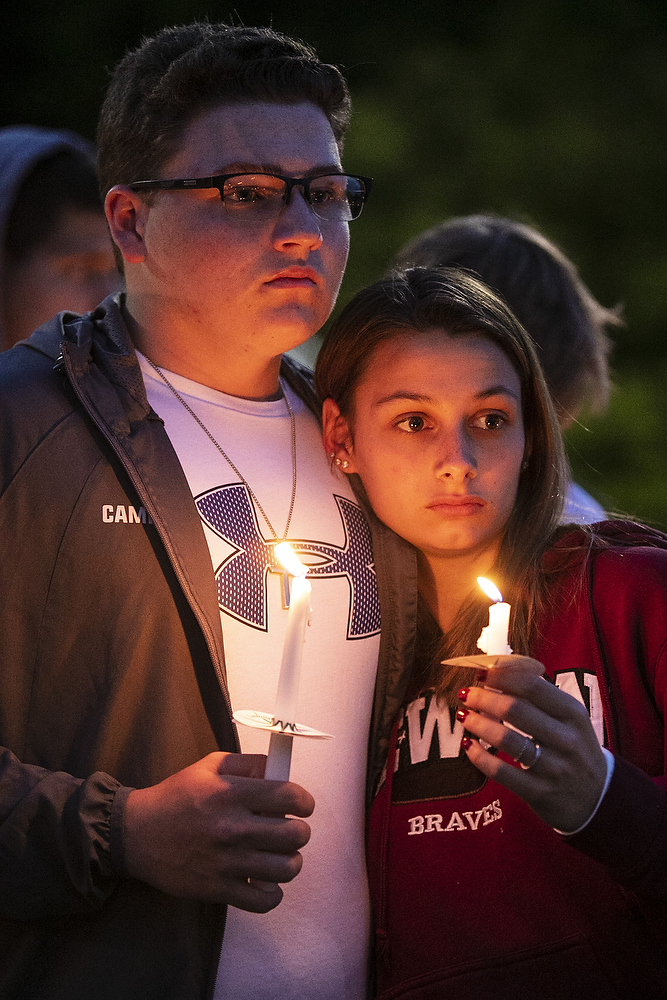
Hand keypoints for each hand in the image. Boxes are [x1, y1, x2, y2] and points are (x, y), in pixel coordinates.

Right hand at [123, 752, 313, 911]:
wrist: (136, 835)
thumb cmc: (175, 797)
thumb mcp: (207, 767)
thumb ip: (246, 763)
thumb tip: (278, 769)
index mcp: (231, 794)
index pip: (289, 796)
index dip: (304, 801)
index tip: (302, 805)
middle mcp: (232, 828)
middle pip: (294, 835)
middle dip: (299, 831)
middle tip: (288, 830)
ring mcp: (226, 862)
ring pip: (285, 869)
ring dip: (289, 861)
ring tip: (279, 856)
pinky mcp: (217, 890)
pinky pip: (263, 901)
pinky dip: (272, 893)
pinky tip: (264, 881)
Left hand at [458, 656, 607, 832]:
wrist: (599, 798)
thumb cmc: (576, 749)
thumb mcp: (570, 720)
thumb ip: (542, 698)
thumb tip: (499, 672)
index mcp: (573, 714)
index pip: (532, 686)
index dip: (502, 676)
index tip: (482, 672)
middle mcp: (566, 739)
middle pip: (515, 709)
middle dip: (484, 698)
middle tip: (466, 693)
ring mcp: (554, 768)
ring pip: (506, 739)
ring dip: (478, 723)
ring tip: (465, 715)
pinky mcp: (540, 792)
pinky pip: (501, 771)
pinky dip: (479, 756)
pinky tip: (469, 745)